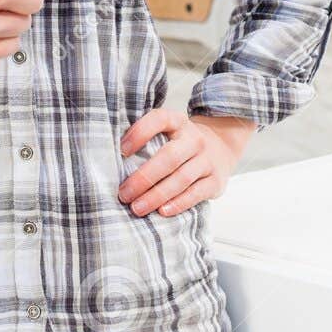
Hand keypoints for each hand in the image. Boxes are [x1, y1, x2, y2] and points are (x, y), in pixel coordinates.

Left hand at [116, 108, 256, 217]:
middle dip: (143, 178)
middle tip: (124, 194)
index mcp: (178, 122)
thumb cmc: (181, 144)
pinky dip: (178, 204)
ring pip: (181, 179)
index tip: (121, 150)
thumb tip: (110, 157)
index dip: (140, 133)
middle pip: (169, 157)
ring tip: (137, 208)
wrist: (221, 148)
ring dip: (156, 195)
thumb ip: (146, 140)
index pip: (159, 120)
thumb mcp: (167, 132)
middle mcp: (194, 139)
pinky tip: (162, 211)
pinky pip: (196, 193)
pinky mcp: (215, 181)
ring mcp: (207, 160)